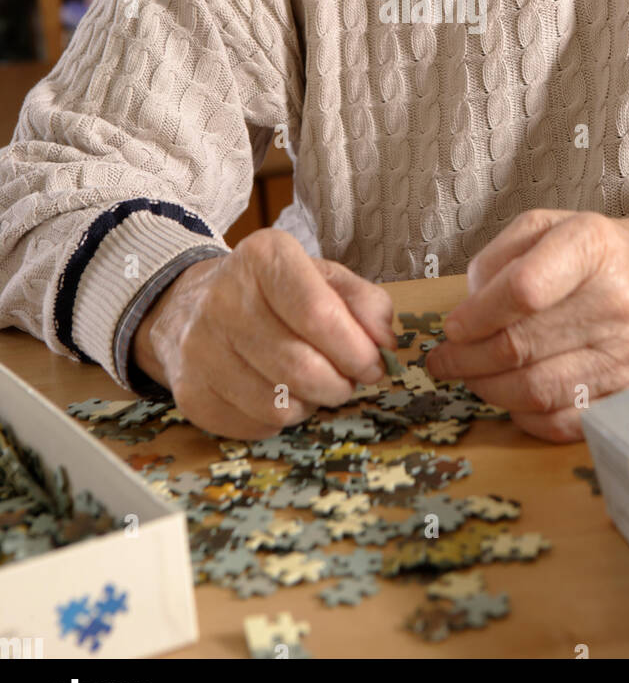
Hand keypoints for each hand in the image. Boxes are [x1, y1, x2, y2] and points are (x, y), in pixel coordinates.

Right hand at [132, 229, 395, 438]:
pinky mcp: (190, 394)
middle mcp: (222, 299)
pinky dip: (280, 418)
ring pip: (279, 404)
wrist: (190, 308)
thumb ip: (365, 301)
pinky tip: (279, 392)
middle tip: (348, 380)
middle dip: (339, 384)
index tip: (373, 363)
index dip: (356, 349)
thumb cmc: (271, 293)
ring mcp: (200, 349)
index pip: (318, 314)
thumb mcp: (322, 277)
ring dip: (311, 403)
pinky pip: (255, 425)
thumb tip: (385, 342)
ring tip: (313, 385)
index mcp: (262, 258)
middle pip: (301, 366)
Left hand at [426, 210, 628, 442]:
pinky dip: (525, 417)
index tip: (454, 326)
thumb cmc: (610, 254)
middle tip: (444, 359)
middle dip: (467, 359)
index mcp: (592, 247)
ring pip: (537, 389)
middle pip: (521, 346)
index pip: (523, 289)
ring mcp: (627, 354)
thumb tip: (469, 306)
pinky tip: (510, 398)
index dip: (477, 314)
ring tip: (469, 377)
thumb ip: (502, 254)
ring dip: (488, 390)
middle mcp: (615, 301)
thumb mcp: (556, 224)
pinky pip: (565, 421)